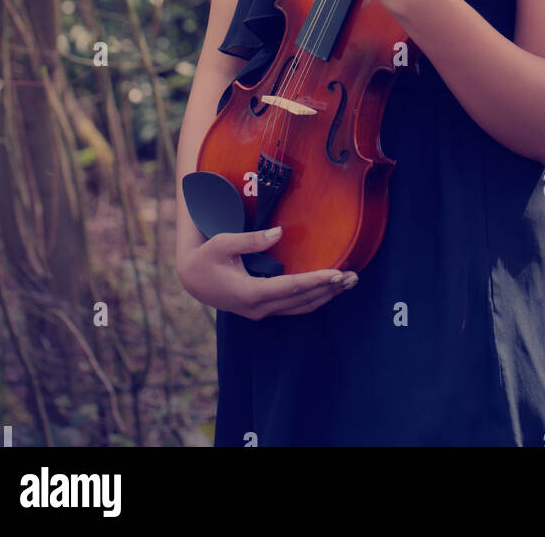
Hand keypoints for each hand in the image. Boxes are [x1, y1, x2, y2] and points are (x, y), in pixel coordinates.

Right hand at [176, 226, 357, 319]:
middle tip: (353, 277)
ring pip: (300, 307)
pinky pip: (293, 306)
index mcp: (249, 293)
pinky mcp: (262, 308)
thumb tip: (278, 233)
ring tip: (348, 283)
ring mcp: (260, 311)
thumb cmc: (206, 257)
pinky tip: (328, 289)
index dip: (315, 281)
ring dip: (325, 296)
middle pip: (301, 301)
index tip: (337, 274)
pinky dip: (313, 298)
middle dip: (329, 289)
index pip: (291, 288)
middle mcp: (258, 307)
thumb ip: (251, 240)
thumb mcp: (223, 243)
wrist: (191, 278)